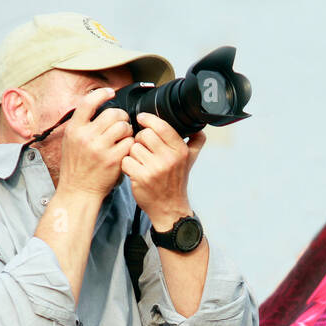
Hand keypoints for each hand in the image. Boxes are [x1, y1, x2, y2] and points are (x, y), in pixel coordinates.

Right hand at [57, 87, 134, 199]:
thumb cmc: (75, 167)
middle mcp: (86, 137)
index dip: (101, 94)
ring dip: (127, 129)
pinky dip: (130, 144)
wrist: (78, 191)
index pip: (88, 102)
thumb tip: (95, 106)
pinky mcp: (113, 160)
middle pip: (112, 113)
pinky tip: (125, 148)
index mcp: (74, 129)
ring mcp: (100, 148)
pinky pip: (129, 143)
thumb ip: (81, 125)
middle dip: (121, 116)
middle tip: (122, 122)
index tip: (110, 93)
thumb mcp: (70, 142)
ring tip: (124, 136)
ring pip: (123, 126)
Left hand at [121, 113, 206, 229]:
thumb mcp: (190, 160)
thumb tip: (198, 126)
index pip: (162, 126)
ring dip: (133, 154)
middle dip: (140, 139)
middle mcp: (169, 158)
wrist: (169, 208)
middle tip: (144, 149)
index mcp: (181, 151)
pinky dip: (127, 165)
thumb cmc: (176, 182)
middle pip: (145, 134)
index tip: (142, 118)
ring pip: (133, 147)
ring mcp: (155, 169)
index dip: (149, 119)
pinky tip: (135, 171)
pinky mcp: (142, 178)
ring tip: (141, 163)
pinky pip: (126, 161)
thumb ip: (196, 142)